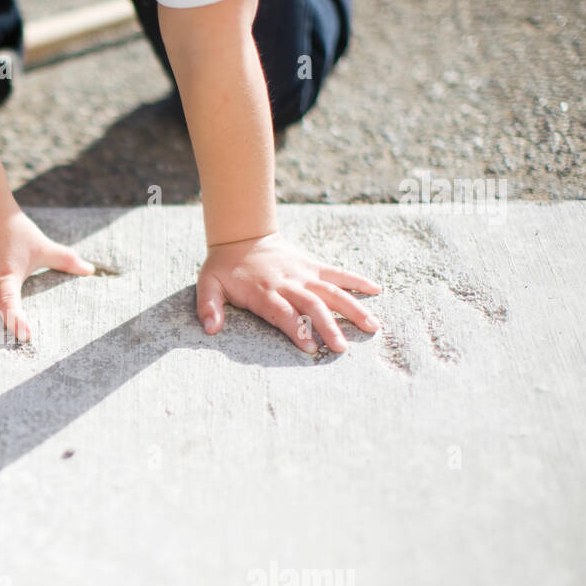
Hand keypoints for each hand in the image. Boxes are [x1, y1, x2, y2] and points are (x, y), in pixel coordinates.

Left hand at [196, 232, 380, 353]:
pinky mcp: (313, 266)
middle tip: (341, 348)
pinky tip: (377, 291)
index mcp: (264, 292)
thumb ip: (208, 307)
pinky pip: (338, 273)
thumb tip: (210, 329)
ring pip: (332, 291)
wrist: (241, 236)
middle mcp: (287, 283)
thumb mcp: (208, 285)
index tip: (310, 348)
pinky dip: (357, 280)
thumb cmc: (224, 268)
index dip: (296, 330)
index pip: (283, 313)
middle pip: (312, 305)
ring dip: (352, 308)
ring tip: (372, 327)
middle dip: (328, 327)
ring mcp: (303, 274)